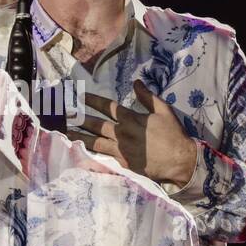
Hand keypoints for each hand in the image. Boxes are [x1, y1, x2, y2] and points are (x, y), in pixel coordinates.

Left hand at [66, 80, 197, 186]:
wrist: (180, 161)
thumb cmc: (174, 134)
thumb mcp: (164, 110)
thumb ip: (148, 96)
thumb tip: (135, 81)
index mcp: (131, 119)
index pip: (108, 106)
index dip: (93, 100)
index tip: (81, 96)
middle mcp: (122, 133)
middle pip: (96, 124)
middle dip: (79, 118)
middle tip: (64, 114)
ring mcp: (121, 150)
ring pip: (95, 142)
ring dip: (79, 137)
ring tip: (65, 134)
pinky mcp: (123, 164)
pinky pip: (103, 158)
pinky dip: (90, 154)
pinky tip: (80, 152)